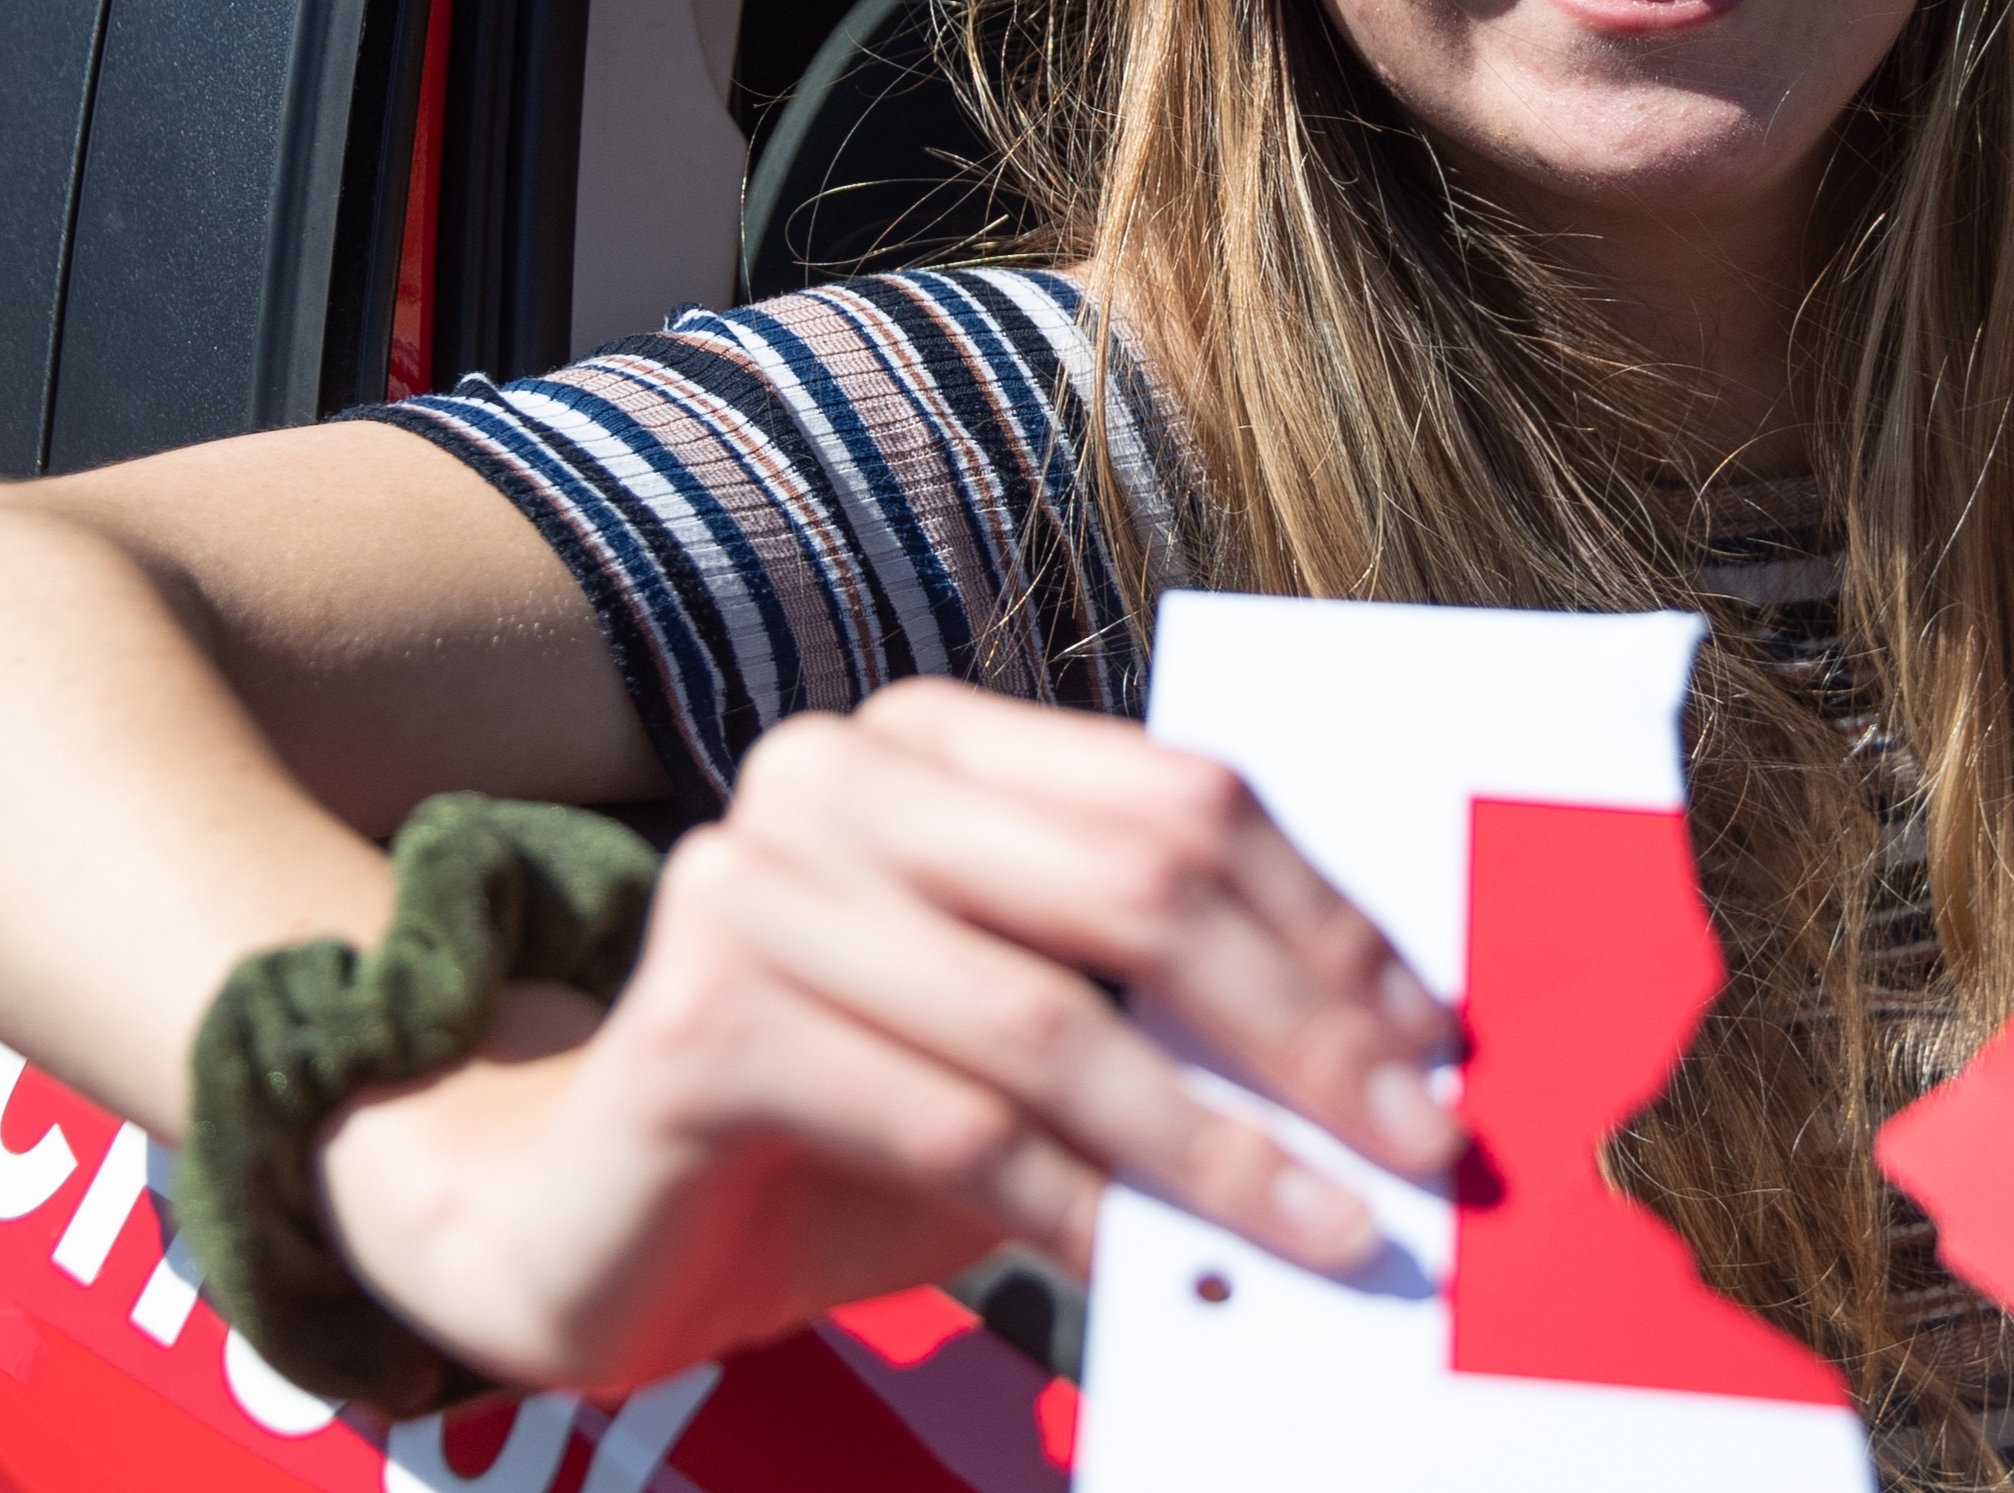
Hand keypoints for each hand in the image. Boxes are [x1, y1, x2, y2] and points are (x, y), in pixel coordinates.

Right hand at [314, 678, 1458, 1386]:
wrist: (584, 1219)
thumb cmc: (843, 1121)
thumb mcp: (1022, 1035)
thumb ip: (1156, 1006)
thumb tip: (1384, 1061)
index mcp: (932, 737)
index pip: (1180, 797)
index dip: (1325, 919)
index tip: (1430, 1037)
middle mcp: (834, 772)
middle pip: (1137, 887)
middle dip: (1301, 1030)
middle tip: (1418, 1143)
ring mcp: (753, 883)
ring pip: (1053, 1023)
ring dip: (1217, 1148)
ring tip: (1332, 1231)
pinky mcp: (703, 1020)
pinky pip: (952, 1126)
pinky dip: (1080, 1213)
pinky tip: (1158, 1276)